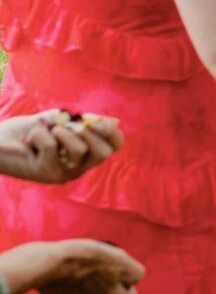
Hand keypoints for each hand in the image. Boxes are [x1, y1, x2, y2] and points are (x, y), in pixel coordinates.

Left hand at [0, 110, 122, 183]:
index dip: (112, 133)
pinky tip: (28, 141)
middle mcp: (76, 168)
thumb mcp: (57, 121)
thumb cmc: (25, 132)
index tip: (98, 120)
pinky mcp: (45, 173)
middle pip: (104, 152)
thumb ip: (81, 121)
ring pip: (80, 149)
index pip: (113, 147)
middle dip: (91, 132)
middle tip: (72, 125)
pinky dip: (39, 135)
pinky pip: (52, 146)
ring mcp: (62, 174)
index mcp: (82, 156)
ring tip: (45, 132)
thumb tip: (113, 121)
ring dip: (61, 131)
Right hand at [0, 239, 143, 293]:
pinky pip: (68, 289)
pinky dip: (70, 280)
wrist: (46, 265)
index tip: (117, 266)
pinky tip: (66, 267)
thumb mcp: (123, 262)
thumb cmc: (88, 261)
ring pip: (88, 292)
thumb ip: (135, 274)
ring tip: (82, 263)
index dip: (126, 278)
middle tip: (99, 263)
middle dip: (107, 280)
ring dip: (88, 280)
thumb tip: (134, 279)